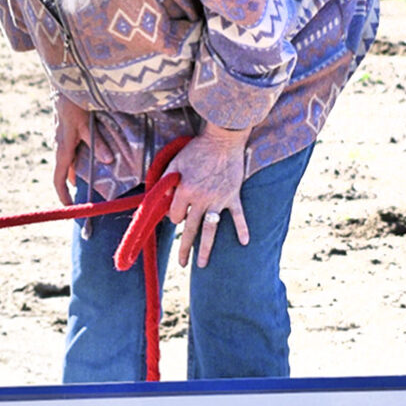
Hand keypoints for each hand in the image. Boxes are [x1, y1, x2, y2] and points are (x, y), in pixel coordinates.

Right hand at [52, 94, 90, 205]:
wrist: (63, 83)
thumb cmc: (74, 103)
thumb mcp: (87, 125)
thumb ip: (98, 143)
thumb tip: (108, 161)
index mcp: (62, 149)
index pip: (58, 179)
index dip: (63, 195)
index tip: (69, 208)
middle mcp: (59, 145)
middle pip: (64, 171)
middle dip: (73, 183)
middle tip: (86, 192)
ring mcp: (60, 137)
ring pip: (68, 159)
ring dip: (76, 168)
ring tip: (91, 175)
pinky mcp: (64, 129)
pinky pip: (70, 148)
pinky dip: (78, 155)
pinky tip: (89, 152)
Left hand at [166, 124, 250, 268]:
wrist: (223, 139)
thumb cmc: (196, 150)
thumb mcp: (174, 164)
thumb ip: (166, 183)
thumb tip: (161, 201)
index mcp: (185, 192)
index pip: (175, 216)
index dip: (174, 216)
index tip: (177, 213)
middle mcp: (201, 199)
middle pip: (190, 229)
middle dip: (185, 249)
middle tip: (182, 265)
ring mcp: (219, 199)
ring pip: (211, 230)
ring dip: (206, 249)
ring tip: (202, 265)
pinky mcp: (233, 196)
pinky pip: (239, 216)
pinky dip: (242, 228)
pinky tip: (244, 242)